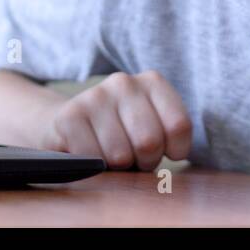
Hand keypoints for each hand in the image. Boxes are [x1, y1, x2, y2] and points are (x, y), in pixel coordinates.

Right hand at [37, 70, 192, 169]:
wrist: (71, 127)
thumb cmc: (122, 134)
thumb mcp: (153, 128)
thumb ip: (168, 139)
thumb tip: (169, 163)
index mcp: (152, 82)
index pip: (179, 126)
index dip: (174, 151)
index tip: (163, 150)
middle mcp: (124, 82)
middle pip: (149, 142)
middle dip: (144, 161)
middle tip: (134, 156)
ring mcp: (95, 96)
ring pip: (120, 155)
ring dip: (117, 167)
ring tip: (111, 155)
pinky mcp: (70, 115)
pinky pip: (92, 158)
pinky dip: (93, 167)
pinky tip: (90, 153)